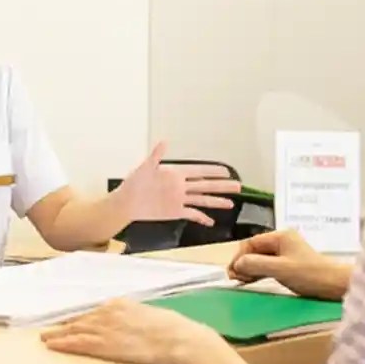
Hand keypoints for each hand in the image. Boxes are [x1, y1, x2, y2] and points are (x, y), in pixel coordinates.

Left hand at [40, 299, 226, 363]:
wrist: (173, 340)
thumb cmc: (170, 328)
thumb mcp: (149, 315)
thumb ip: (135, 316)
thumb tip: (133, 322)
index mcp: (120, 302)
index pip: (94, 308)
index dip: (80, 313)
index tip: (70, 316)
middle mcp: (107, 312)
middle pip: (81, 317)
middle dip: (65, 322)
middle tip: (49, 325)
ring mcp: (103, 327)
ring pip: (74, 329)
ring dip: (58, 332)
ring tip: (44, 336)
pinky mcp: (102, 344)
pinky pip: (77, 342)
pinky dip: (62, 343)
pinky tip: (51, 344)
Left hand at [114, 142, 239, 226]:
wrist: (126, 203)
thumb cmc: (134, 183)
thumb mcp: (145, 168)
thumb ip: (156, 156)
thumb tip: (164, 141)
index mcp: (176, 174)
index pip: (198, 171)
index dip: (212, 170)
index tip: (227, 170)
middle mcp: (181, 186)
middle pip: (205, 186)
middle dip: (222, 186)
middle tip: (238, 185)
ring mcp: (179, 200)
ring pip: (202, 200)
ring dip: (216, 201)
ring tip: (231, 203)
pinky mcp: (175, 212)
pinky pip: (192, 214)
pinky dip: (201, 218)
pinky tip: (211, 222)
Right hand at [228, 230, 349, 301]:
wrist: (335, 285)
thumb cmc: (309, 274)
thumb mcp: (280, 269)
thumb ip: (256, 264)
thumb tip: (237, 264)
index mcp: (280, 237)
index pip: (251, 243)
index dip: (239, 256)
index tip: (232, 272)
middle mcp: (283, 241)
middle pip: (255, 250)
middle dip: (243, 263)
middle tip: (235, 279)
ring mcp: (287, 252)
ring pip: (261, 258)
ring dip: (250, 268)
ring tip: (241, 281)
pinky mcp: (290, 264)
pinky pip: (268, 265)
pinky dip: (259, 272)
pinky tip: (252, 280)